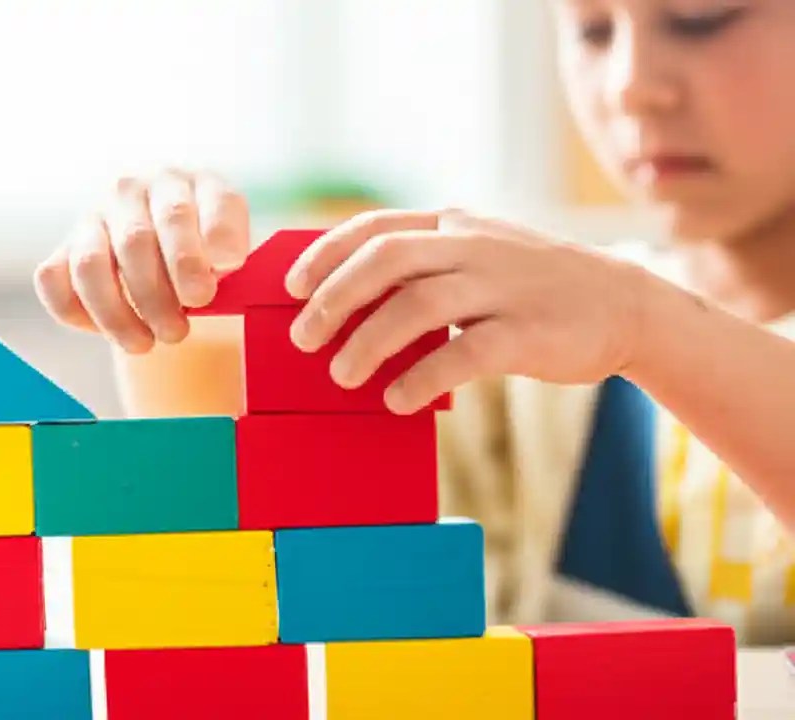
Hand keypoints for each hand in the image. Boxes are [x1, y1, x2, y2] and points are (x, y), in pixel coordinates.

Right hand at [34, 169, 249, 353]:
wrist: (171, 248)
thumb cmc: (205, 246)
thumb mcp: (229, 237)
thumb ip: (229, 244)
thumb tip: (219, 260)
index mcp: (177, 182)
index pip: (176, 215)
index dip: (188, 261)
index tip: (203, 296)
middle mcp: (130, 190)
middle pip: (134, 243)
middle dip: (157, 297)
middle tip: (178, 332)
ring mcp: (93, 217)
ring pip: (90, 266)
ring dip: (117, 315)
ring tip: (146, 343)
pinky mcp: (64, 248)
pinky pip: (52, 280)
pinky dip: (77, 314)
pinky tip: (110, 332)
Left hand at [284, 209, 650, 413]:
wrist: (628, 306)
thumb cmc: (534, 289)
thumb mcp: (482, 256)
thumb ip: (426, 267)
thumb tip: (347, 304)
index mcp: (457, 224)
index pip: (377, 226)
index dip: (327, 253)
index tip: (292, 285)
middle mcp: (475, 246)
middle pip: (386, 259)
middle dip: (334, 298)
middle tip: (303, 338)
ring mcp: (503, 287)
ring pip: (417, 304)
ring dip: (368, 342)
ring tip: (342, 376)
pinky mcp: (528, 332)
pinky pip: (462, 354)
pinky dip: (421, 378)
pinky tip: (396, 400)